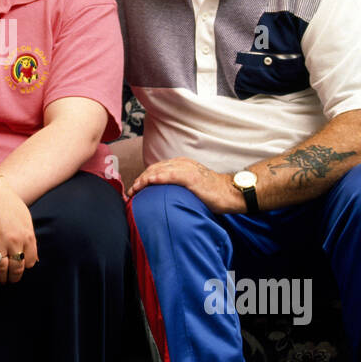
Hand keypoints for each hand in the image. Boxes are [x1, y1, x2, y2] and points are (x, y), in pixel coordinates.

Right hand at [0, 177, 37, 284]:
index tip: (20, 268)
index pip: (30, 261)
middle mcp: (15, 242)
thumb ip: (29, 237)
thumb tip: (33, 256)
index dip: (25, 267)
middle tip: (10, 280)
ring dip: (1, 277)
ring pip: (1, 268)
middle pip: (17, 268)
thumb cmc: (8, 203)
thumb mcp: (25, 218)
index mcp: (27, 236)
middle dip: (14, 277)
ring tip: (0, 280)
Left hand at [126, 156, 241, 212]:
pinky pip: (171, 176)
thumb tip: (162, 197)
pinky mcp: (192, 177)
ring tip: (134, 190)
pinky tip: (149, 182)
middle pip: (153, 169)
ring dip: (144, 180)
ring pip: (159, 171)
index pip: (155, 169)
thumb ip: (177, 186)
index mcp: (180, 164)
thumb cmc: (212, 192)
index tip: (133, 189)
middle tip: (130, 192)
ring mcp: (187, 169)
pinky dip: (158, 178)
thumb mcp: (191, 185)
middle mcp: (181, 164)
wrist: (231, 192)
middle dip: (139, 180)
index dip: (142, 178)